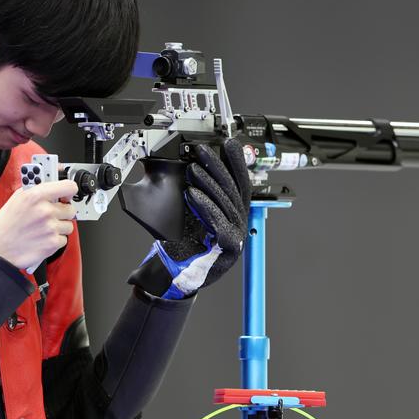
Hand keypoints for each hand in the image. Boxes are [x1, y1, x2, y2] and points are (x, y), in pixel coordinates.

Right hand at [0, 179, 77, 269]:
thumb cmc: (6, 225)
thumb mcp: (16, 198)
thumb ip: (35, 189)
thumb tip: (49, 182)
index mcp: (36, 195)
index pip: (68, 186)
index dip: (69, 190)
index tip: (67, 193)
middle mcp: (45, 210)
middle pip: (70, 208)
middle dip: (62, 212)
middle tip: (50, 215)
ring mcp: (50, 227)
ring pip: (69, 225)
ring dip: (59, 227)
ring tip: (44, 228)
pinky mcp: (53, 243)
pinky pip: (64, 238)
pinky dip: (55, 240)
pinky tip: (43, 238)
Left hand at [129, 137, 251, 298]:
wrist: (178, 274)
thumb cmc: (186, 245)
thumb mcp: (195, 214)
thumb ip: (201, 194)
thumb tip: (196, 167)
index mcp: (235, 213)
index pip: (240, 183)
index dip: (236, 162)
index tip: (229, 143)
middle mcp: (239, 223)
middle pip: (232, 189)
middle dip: (217, 166)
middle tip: (202, 151)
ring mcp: (236, 236)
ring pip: (225, 202)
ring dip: (208, 182)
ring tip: (193, 169)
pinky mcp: (228, 248)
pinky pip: (217, 221)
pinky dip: (204, 205)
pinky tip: (192, 193)